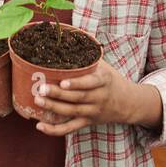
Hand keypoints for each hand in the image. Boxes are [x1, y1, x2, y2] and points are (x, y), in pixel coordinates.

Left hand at [34, 61, 160, 136]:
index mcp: (104, 81)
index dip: (77, 84)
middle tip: (40, 89)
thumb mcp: (104, 66)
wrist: (128, 103)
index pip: (91, 83)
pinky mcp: (87, 123)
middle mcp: (99, 98)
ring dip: (53, 108)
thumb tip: (71, 36)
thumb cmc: (110, 80)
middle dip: (58, 95)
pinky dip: (55, 130)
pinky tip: (40, 126)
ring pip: (72, 112)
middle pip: (78, 98)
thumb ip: (88, 56)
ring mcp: (93, 112)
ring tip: (38, 101)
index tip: (63, 82)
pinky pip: (70, 128)